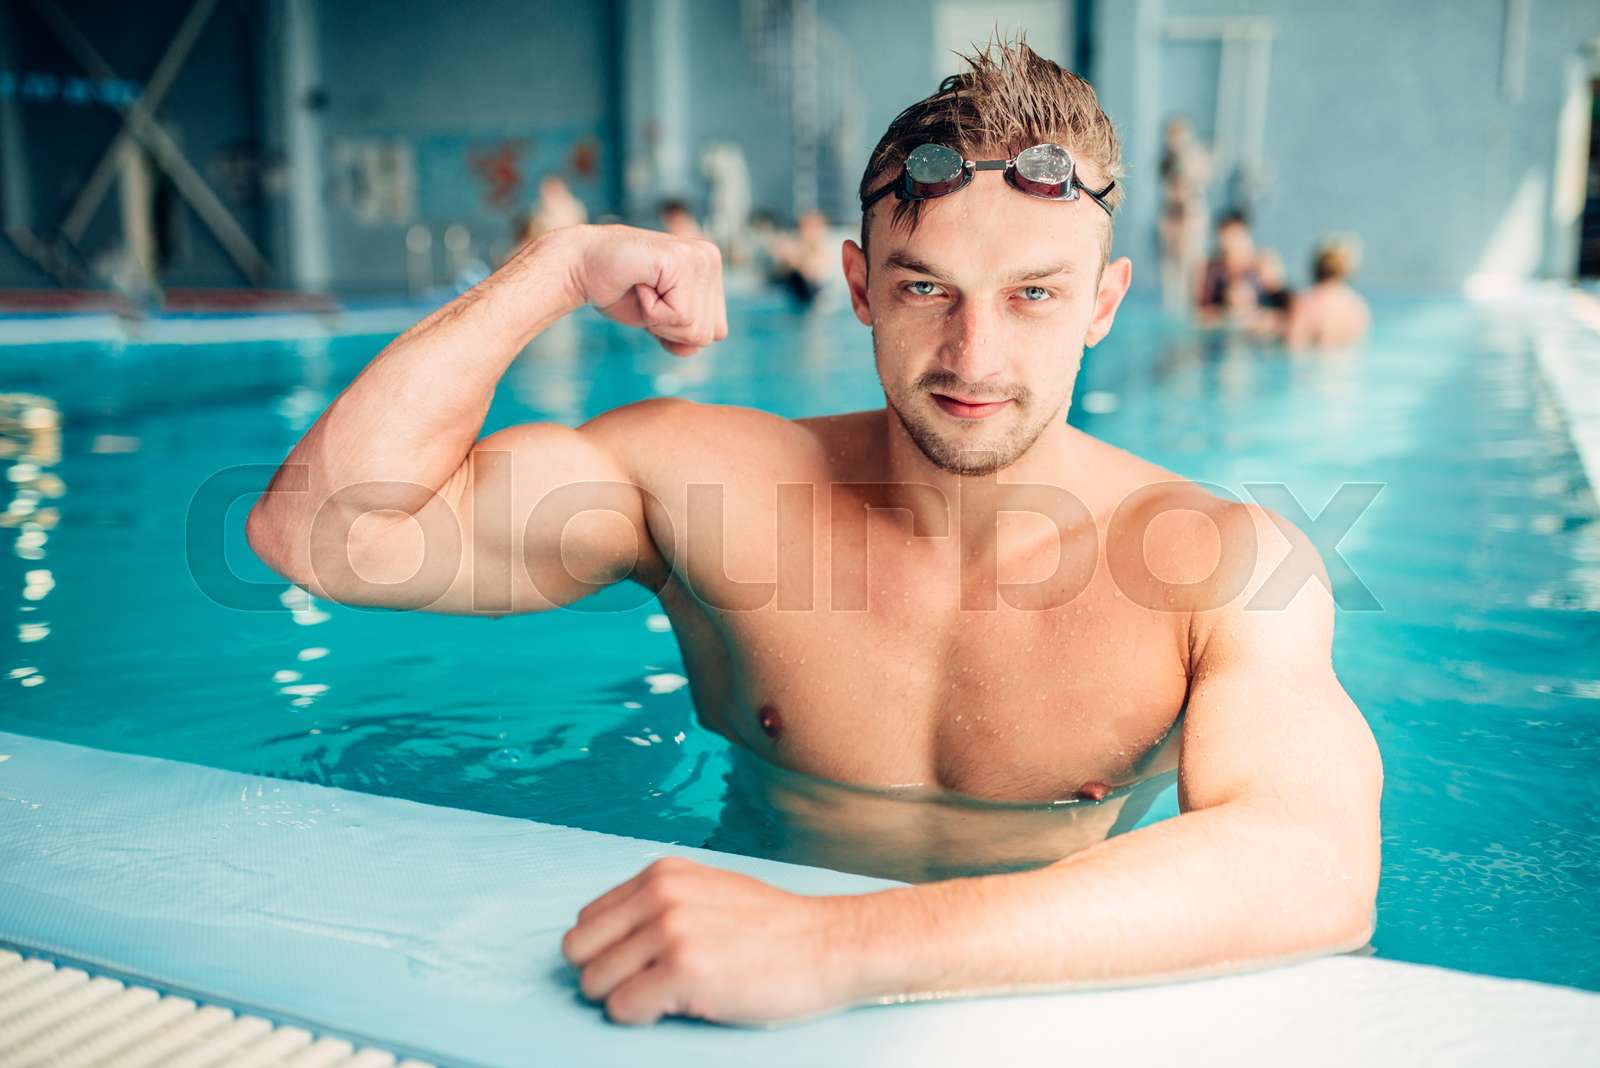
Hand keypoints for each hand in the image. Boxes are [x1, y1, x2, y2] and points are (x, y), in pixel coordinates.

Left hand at [560, 856, 862, 1025]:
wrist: (827, 945)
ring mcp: (670, 931)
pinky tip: (678, 1006)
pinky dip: (641, 1017)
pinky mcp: (682, 971)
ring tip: (667, 995)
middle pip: (578, 951)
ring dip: (623, 999)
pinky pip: (622, 1008)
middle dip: (603, 976)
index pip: (586, 920)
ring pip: (593, 983)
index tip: (639, 964)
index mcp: (661, 874)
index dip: (607, 951)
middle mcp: (660, 895)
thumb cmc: (771, 929)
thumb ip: (658, 903)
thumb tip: (605, 937)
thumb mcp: (707, 891)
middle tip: (645, 986)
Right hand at [568, 224, 728, 356]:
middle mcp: (710, 259)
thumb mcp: (661, 322)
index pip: (715, 332)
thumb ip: (685, 337)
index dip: (678, 332)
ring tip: (643, 290)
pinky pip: (680, 316)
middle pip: (708, 334)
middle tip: (646, 296)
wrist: (580, 266)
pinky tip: (639, 284)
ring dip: (659, 320)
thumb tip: (694, 347)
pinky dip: (652, 312)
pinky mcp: (681, 260)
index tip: (655, 304)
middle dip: (669, 328)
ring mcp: (699, 256)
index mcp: (712, 271)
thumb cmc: (620, 292)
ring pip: (695, 328)